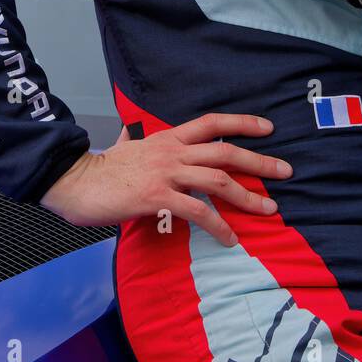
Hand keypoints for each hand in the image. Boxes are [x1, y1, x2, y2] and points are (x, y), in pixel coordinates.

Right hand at [40, 112, 292, 247]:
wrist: (75, 181)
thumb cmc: (99, 170)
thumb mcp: (122, 146)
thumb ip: (132, 140)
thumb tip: (128, 133)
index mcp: (167, 138)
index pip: (211, 123)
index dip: (242, 122)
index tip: (268, 128)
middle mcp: (172, 152)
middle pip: (225, 151)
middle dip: (259, 161)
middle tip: (286, 171)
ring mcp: (166, 174)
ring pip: (217, 180)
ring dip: (247, 196)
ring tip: (268, 209)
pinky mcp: (158, 197)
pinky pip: (197, 211)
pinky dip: (218, 225)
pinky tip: (229, 238)